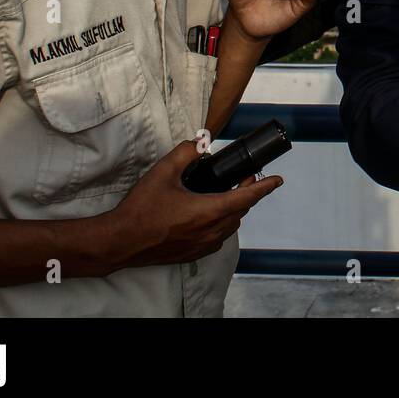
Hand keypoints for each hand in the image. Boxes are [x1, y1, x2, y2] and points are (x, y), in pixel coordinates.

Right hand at [101, 141, 281, 270]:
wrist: (120, 242)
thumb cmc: (141, 210)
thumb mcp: (163, 172)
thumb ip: (185, 152)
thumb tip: (198, 144)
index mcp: (209, 211)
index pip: (247, 198)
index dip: (264, 187)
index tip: (278, 179)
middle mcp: (211, 231)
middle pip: (241, 211)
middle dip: (247, 194)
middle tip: (244, 178)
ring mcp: (203, 245)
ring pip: (231, 226)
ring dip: (234, 210)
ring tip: (227, 195)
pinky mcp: (193, 254)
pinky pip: (218, 238)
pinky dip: (221, 224)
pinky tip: (209, 215)